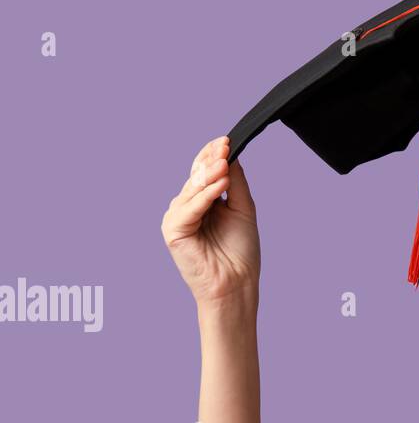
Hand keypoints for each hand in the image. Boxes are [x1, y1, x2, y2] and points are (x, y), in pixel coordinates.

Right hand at [161, 136, 260, 310]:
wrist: (236, 282)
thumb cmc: (240, 250)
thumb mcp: (242, 208)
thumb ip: (236, 183)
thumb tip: (232, 155)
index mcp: (201, 202)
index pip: (202, 171)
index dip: (212, 155)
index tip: (227, 139)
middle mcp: (186, 207)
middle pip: (196, 177)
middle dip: (211, 160)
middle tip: (225, 145)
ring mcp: (177, 219)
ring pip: (192, 189)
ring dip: (209, 175)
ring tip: (224, 162)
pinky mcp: (173, 232)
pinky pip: (190, 209)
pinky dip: (206, 196)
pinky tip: (222, 184)